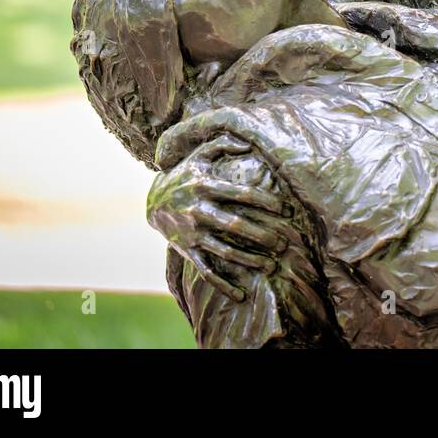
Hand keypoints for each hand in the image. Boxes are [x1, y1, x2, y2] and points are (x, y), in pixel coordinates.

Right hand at [146, 134, 292, 301]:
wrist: (152, 201)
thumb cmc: (185, 175)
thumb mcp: (199, 155)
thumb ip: (222, 144)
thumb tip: (248, 143)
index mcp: (206, 186)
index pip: (241, 195)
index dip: (265, 201)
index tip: (285, 210)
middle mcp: (200, 211)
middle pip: (236, 226)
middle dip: (262, 235)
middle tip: (284, 242)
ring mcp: (193, 234)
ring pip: (225, 251)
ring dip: (250, 260)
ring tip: (272, 266)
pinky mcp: (188, 251)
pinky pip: (206, 271)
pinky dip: (223, 285)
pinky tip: (241, 295)